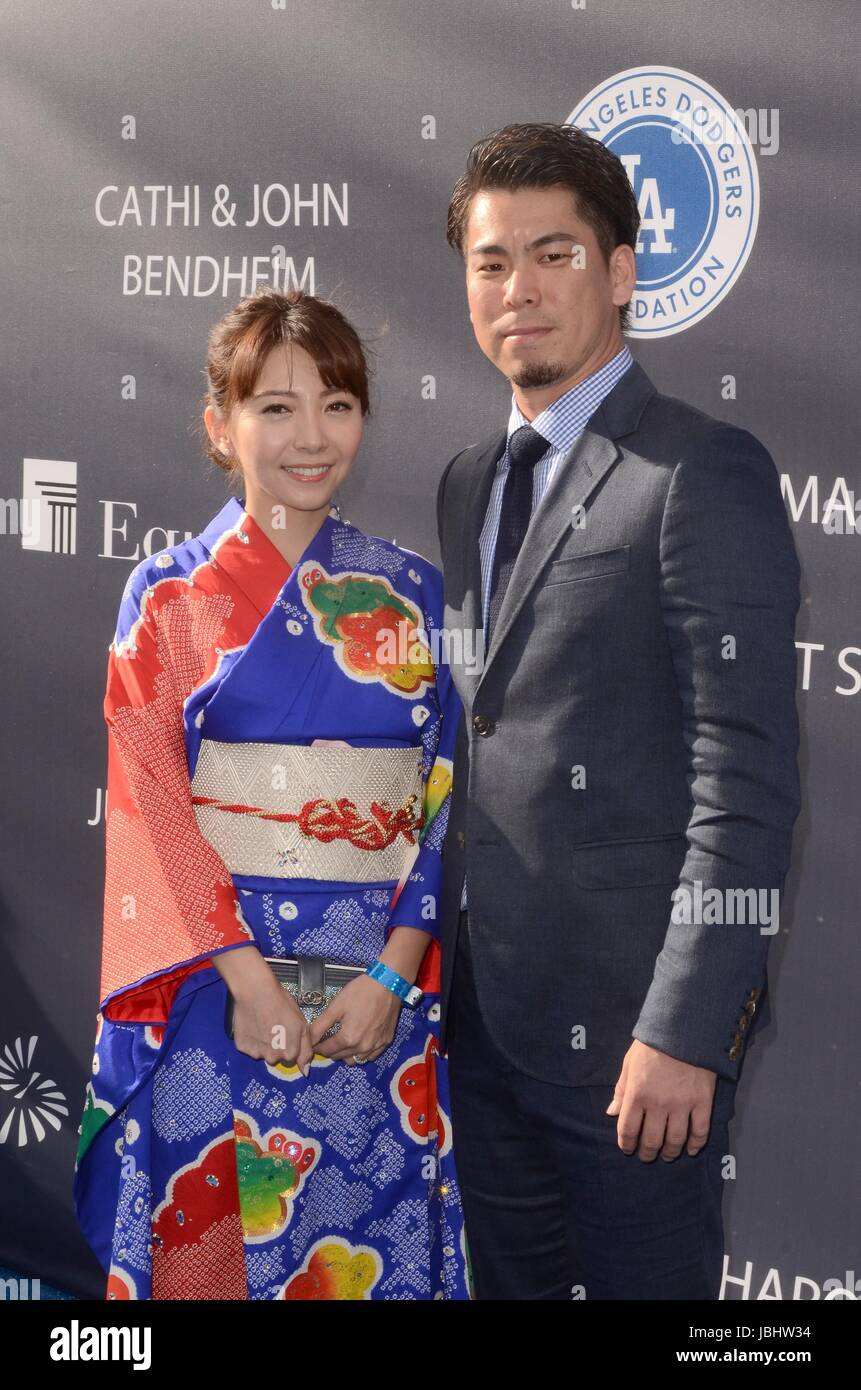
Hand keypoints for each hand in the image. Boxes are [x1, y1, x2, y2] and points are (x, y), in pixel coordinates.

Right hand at [215, 947, 314, 1073]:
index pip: (292, 1058)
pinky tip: (252, 1025)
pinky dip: (251, 1040)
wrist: (255, 991)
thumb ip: (305, 1050)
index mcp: (289, 1053)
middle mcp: (272, 1058)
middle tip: (275, 1027)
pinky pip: (249, 1048)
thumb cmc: (282, 1004)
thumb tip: (305, 1073)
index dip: (291, 1043)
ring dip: (264, 1044)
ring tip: (263, 1025)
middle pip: (277, 1058)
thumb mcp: (301, 1024)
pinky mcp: (242, 1047)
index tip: (287, 1030)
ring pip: (263, 1054)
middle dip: (277, 1046)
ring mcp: (256, 1053)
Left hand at [308, 974, 402, 1063]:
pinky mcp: (386, 1042)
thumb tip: (308, 1039)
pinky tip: (359, 1041)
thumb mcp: (336, 1006)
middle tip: (327, 1039)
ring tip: (343, 1041)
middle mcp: (363, 1047)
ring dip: (345, 1054)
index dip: (317, 1047)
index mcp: (349, 1038)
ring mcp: (376, 1046)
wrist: (388, 983)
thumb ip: (320, 1026)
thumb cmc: (360, 992)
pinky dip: (361, 1053)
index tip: (314, 1041)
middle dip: (330, 1050)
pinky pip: (370, 1056)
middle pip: (339, 1057)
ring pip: (355, 1060)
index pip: (327, 1051)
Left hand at [606, 1040, 716, 1161]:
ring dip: (670, 1153)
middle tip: (647, 1156)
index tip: (628, 1149)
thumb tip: (611, 1112)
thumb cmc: (652, 1045)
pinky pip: (700, 1132)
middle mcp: (658, 1104)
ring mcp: (682, 1104)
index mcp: (637, 1094)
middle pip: (651, 1140)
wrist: (683, 1028)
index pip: (628, 1129)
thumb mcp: (629, 1063)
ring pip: (675, 1141)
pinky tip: (690, 1149)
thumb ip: (621, 1090)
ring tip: (668, 1155)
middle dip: (647, 1153)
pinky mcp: (703, 1102)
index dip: (626, 1144)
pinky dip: (695, 1145)